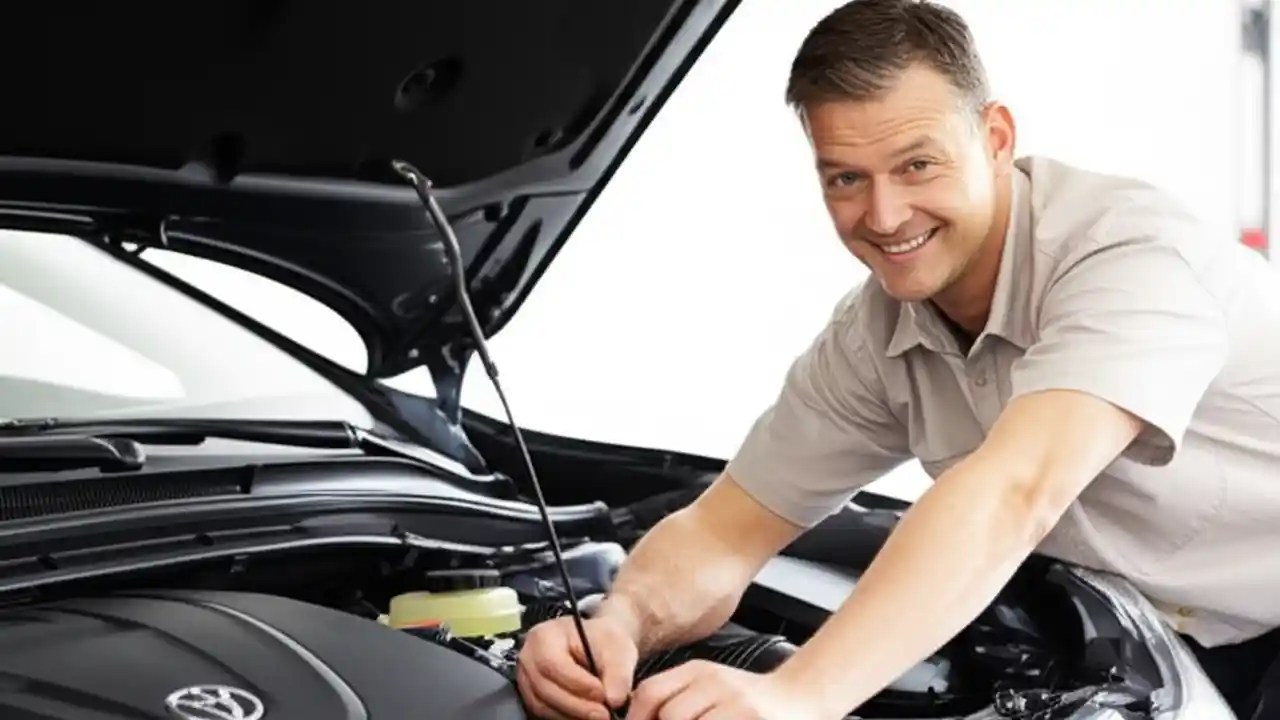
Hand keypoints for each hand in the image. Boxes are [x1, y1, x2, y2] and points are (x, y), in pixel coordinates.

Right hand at [517, 615, 637, 718]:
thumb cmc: (603, 642)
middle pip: (545, 688)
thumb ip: (618, 675)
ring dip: (571, 714)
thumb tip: (613, 701)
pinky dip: (566, 717)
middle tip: (603, 714)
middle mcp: (528, 658)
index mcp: (544, 636)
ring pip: (542, 705)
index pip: (552, 664)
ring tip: (599, 716)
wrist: (596, 647)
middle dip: (576, 704)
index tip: (603, 694)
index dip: (577, 683)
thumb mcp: (617, 650)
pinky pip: (543, 712)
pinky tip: (586, 716)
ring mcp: (526, 679)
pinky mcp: (532, 696)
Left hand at [624, 661, 820, 719]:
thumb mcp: (710, 687)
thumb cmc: (749, 701)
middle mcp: (716, 682)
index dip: (637, 717)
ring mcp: (737, 703)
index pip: (651, 691)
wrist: (800, 697)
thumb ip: (678, 697)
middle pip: (671, 714)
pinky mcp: (753, 717)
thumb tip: (640, 717)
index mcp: (698, 671)